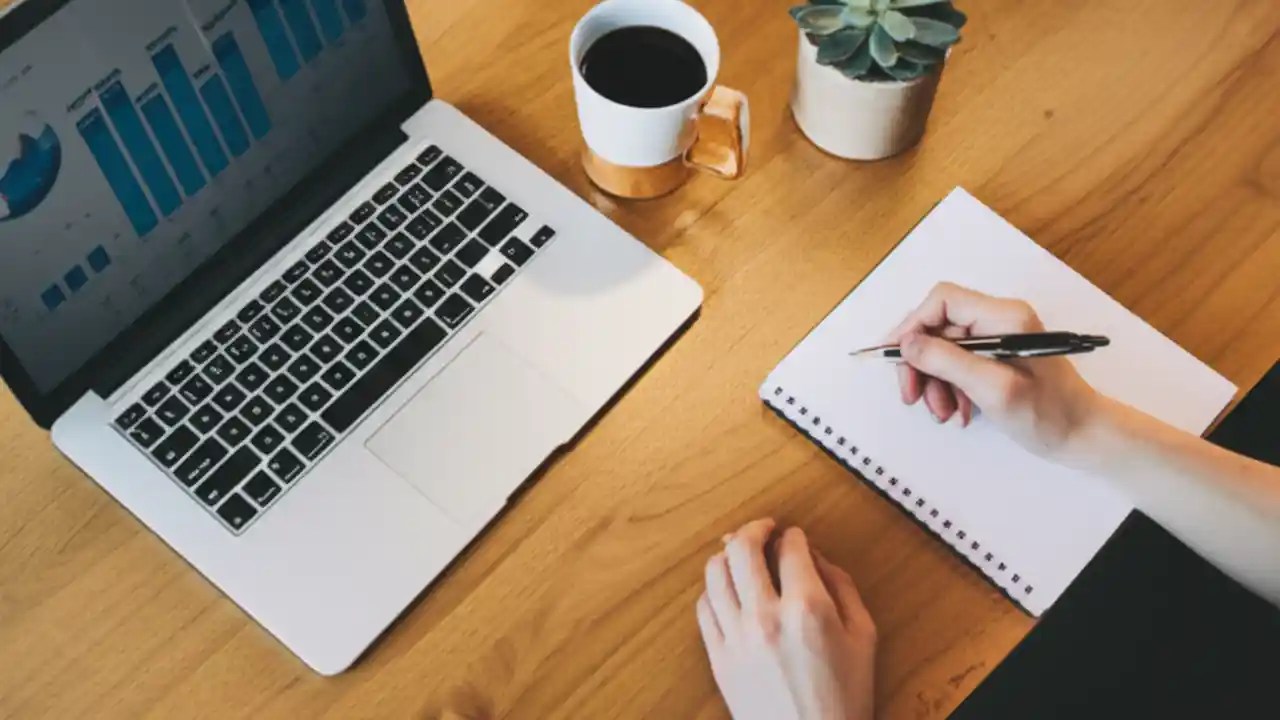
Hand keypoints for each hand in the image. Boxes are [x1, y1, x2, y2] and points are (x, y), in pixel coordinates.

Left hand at [697, 519, 875, 719]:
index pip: (791, 549)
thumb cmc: (843, 699)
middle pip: (742, 549)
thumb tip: (819, 558)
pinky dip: (713, 589)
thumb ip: (844, 588)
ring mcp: (736, 637)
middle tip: (763, 529)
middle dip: (754, 529)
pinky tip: (725, 588)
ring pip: (715, 573)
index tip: (794, 536)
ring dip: (726, 554)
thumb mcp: (864, 638)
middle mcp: (766, 616)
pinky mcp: (718, 657)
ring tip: (738, 551)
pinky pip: (704, 608)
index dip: (793, 535)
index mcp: (807, 609)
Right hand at [886, 282, 1102, 461]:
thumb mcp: (993, 389)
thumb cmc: (1049, 414)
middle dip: (921, 363)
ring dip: (934, 382)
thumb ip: (948, 361)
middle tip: (912, 397)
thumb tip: (906, 343)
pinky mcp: (996, 357)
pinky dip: (950, 388)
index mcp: (1004, 317)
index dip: (913, 325)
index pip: (943, 300)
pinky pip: (958, 364)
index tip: (895, 357)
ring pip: (943, 349)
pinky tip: (959, 411)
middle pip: (938, 327)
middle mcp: (999, 320)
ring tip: (944, 413)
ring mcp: (998, 338)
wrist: (1084, 436)